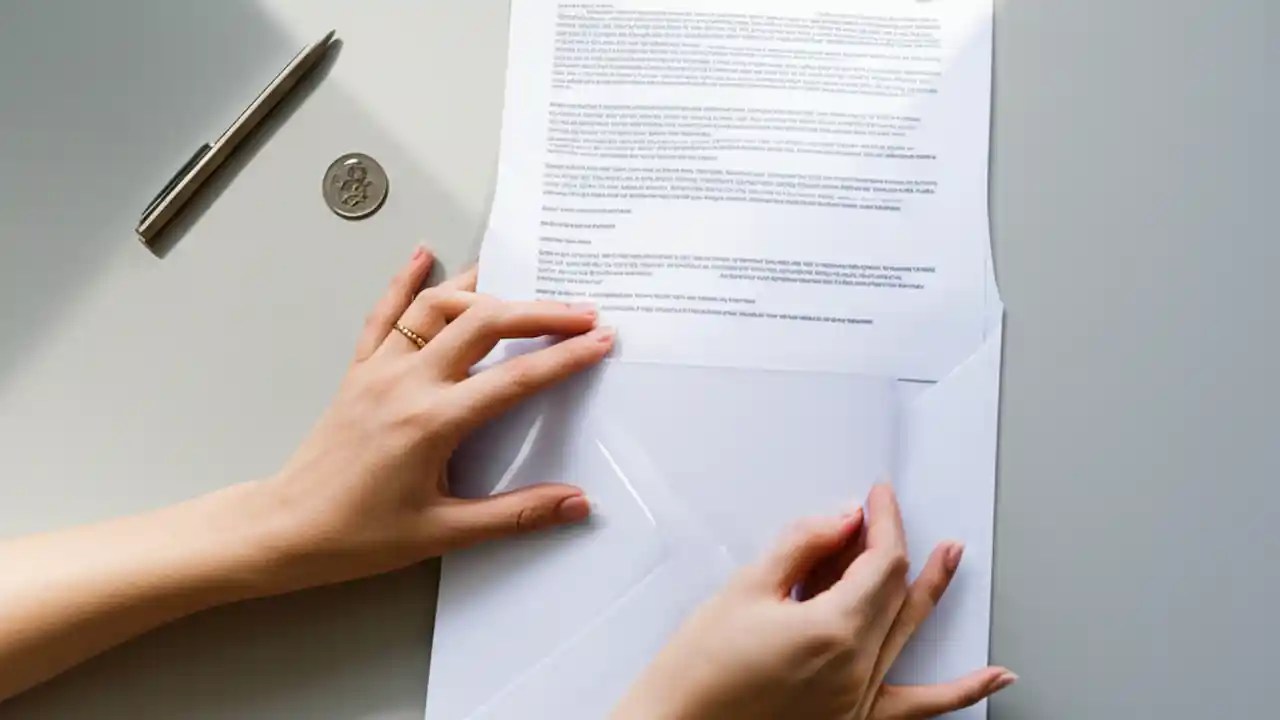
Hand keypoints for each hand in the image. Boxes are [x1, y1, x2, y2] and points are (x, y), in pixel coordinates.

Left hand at [252, 247, 613, 593]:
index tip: (600, 340)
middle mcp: (407, 383)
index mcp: (432, 422)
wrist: (286, 529)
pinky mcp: (358, 371)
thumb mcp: (444, 533)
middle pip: (483, 324)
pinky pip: (384, 313)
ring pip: (436, 306)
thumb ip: (515, 515)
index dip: (564, 356)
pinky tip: (424, 253)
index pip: (514, 378)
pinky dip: (406, 279)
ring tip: (523, 283)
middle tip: (580, 312)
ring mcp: (379, 370)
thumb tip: (575, 503)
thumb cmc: (358, 535)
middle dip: (539, 312)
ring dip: (483, 291)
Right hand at [614, 485, 1014, 719]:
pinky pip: (917, 707)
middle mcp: (855, 669)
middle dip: (891, 546)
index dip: (883, 522)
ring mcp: (857, 700)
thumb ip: (801, 547)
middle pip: (892, 592)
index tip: (876, 498)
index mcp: (832, 631)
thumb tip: (842, 521)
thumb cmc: (697, 672)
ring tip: (954, 557)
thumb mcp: (745, 591)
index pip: (880, 562)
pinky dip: (961, 692)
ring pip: (906, 634)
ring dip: (932, 592)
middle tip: (885, 515)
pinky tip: (995, 676)